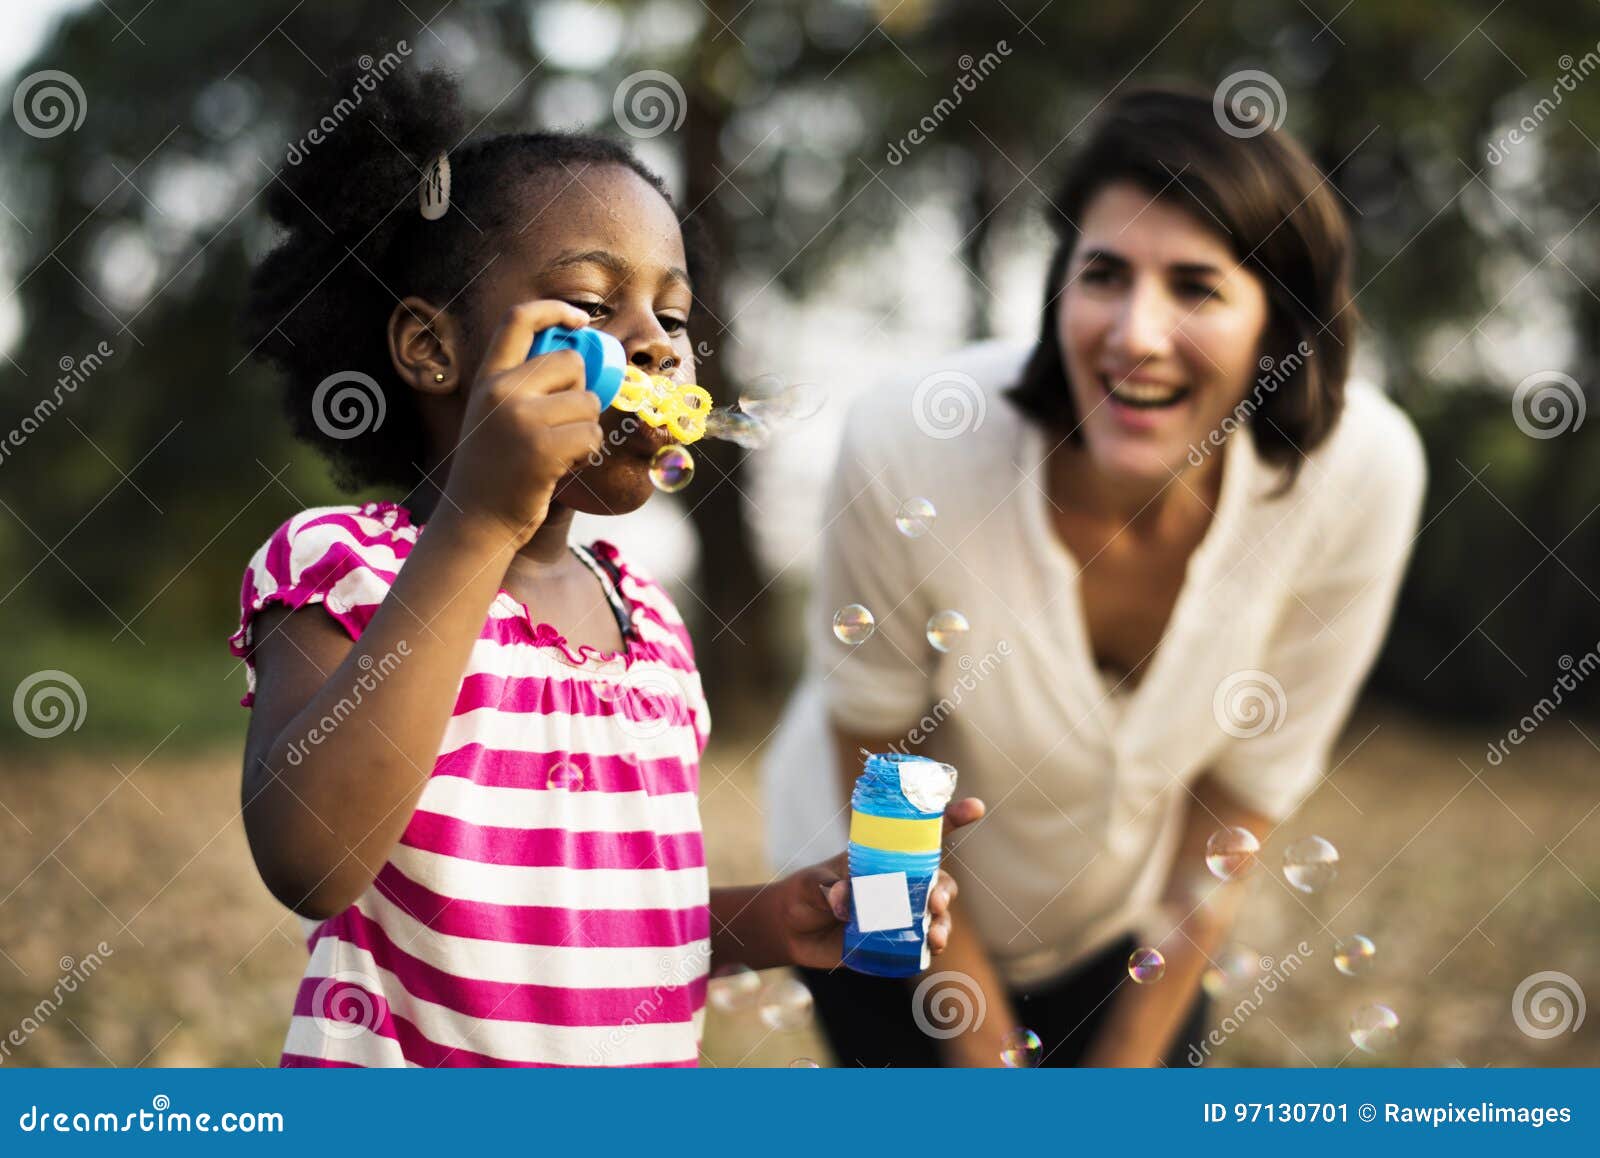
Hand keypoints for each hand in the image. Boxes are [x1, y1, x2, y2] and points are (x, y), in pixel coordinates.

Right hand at [441, 300, 604, 548]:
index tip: (581, 319)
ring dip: (584, 428)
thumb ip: (525, 387)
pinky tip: (562, 467)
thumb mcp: (494, 417)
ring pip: (587, 401)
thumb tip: (582, 361)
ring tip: (558, 450)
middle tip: (563, 422)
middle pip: (570, 361)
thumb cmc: (496, 471)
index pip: (518, 320)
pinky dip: (587, 452)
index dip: (555, 309)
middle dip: (580, 390)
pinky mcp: (543, 448)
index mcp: (487, 378)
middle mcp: (501, 391)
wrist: (475, 522)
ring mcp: (521, 418)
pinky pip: (592, 433)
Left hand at [775, 796, 985, 970]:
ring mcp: (900, 913)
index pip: (923, 834)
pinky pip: (922, 944)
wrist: (791, 933)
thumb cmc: (802, 895)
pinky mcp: (895, 942)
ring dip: (943, 923)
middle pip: (938, 880)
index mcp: (884, 857)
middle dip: (945, 890)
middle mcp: (899, 883)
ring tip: (934, 935)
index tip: (975, 807)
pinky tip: (930, 950)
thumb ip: (827, 889)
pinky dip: (931, 946)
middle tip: (935, 902)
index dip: (952, 818)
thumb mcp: (811, 884)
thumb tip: (844, 901)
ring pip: (936, 915)